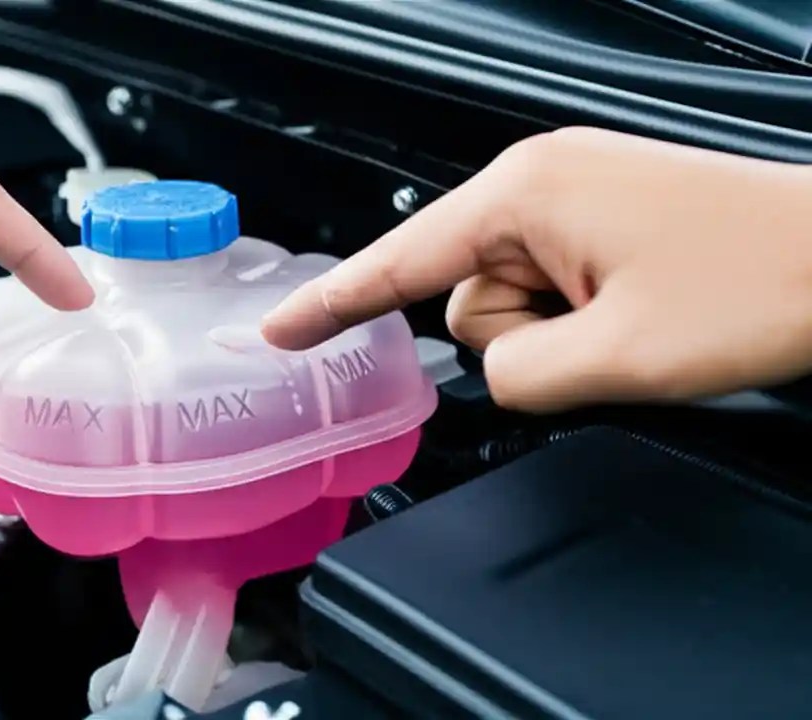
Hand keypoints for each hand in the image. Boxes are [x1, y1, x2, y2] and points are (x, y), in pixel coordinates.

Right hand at [262, 127, 811, 411]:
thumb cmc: (760, 282)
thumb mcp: (619, 357)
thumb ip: (518, 376)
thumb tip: (498, 371)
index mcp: (527, 193)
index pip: (400, 260)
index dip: (332, 303)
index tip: (276, 330)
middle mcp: (541, 178)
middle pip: (467, 295)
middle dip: (524, 335)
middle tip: (608, 333)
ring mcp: (573, 193)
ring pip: (511, 300)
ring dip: (561, 329)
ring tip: (637, 315)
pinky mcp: (600, 215)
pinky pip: (548, 284)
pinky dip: (581, 313)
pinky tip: (641, 303)